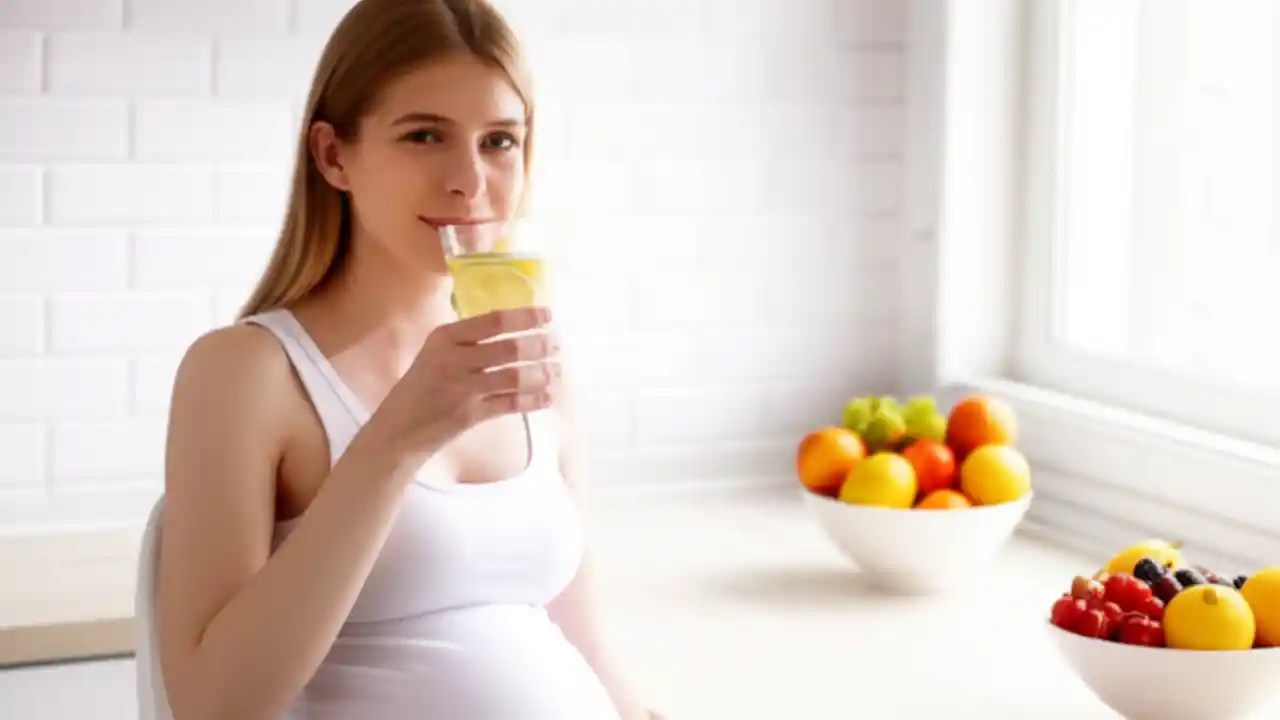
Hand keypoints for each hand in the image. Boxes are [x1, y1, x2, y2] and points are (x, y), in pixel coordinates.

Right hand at [364, 306, 558, 463]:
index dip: (525, 317)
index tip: (548, 316)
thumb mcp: (434, 353)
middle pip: (508, 348)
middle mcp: (452, 359)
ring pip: (513, 377)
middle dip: (539, 346)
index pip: (493, 321)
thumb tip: (515, 328)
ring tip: (557, 371)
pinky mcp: (469, 415)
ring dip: (541, 373)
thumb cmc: (419, 388)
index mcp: (444, 337)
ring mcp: (461, 389)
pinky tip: (548, 396)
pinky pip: (510, 404)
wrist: (397, 430)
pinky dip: (533, 400)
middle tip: (556, 345)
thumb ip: (467, 341)